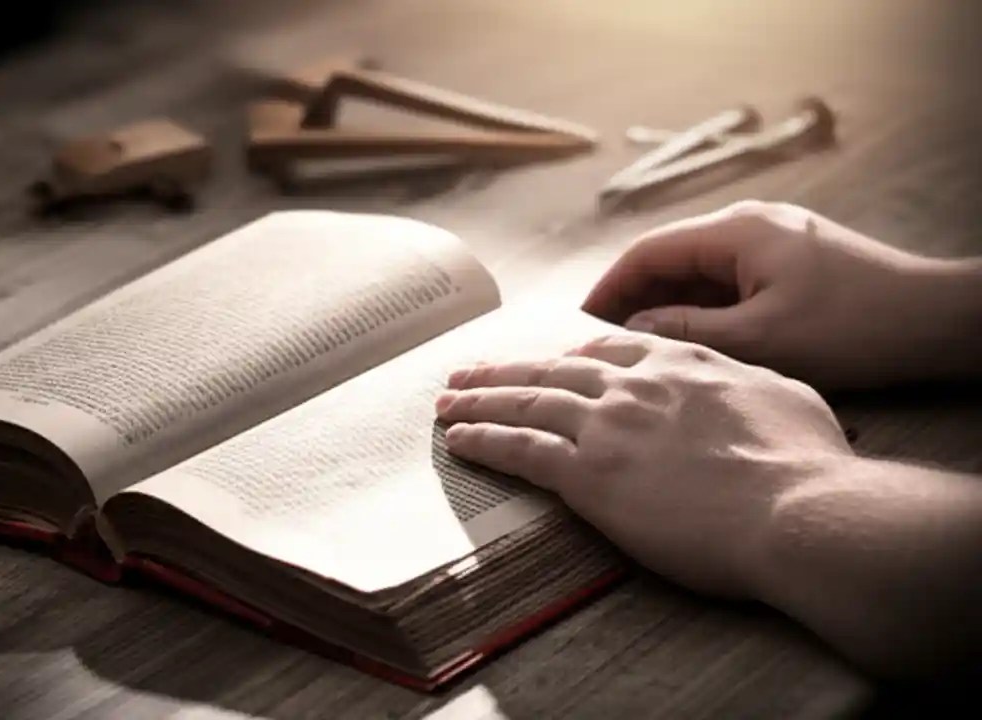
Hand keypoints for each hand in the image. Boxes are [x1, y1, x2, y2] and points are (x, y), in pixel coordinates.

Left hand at [436, 332, 852, 598]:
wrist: (797, 509)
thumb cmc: (806, 462)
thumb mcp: (786, 394)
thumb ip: (746, 382)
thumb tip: (743, 384)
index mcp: (680, 362)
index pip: (608, 346)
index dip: (568, 352)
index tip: (545, 358)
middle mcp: (634, 385)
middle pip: (551, 370)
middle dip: (503, 370)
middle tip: (466, 372)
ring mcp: (607, 427)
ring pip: (526, 404)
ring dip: (479, 401)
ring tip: (446, 402)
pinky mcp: (590, 476)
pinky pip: (521, 451)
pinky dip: (484, 441)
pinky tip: (458, 440)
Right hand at [582, 200, 981, 389]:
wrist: (936, 321)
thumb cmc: (853, 327)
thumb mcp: (758, 338)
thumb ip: (685, 330)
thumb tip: (631, 327)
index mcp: (736, 232)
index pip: (648, 251)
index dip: (607, 287)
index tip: (577, 322)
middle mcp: (750, 226)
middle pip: (670, 259)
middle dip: (632, 298)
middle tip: (599, 343)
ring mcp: (772, 243)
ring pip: (699, 273)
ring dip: (666, 306)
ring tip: (637, 349)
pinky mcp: (790, 264)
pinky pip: (728, 282)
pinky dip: (701, 308)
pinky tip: (689, 343)